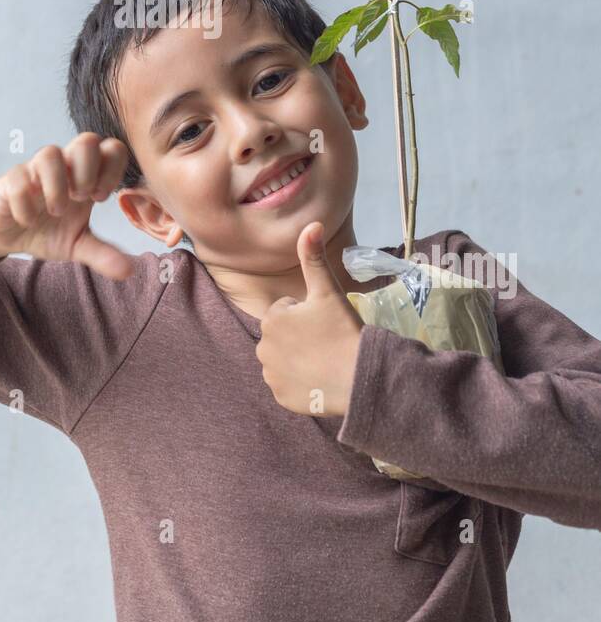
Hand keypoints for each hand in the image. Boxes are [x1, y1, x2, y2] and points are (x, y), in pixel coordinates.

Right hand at [0, 134, 136, 279]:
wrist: (11, 236)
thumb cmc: (49, 231)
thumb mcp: (78, 244)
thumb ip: (103, 253)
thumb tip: (129, 271)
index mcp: (86, 175)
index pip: (112, 148)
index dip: (113, 169)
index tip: (100, 198)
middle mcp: (64, 166)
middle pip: (86, 139)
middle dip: (88, 172)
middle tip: (81, 199)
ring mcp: (36, 170)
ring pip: (50, 153)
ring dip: (57, 186)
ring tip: (56, 211)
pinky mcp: (10, 180)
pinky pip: (19, 179)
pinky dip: (24, 204)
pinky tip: (27, 221)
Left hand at [255, 221, 364, 416]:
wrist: (357, 377)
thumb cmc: (342, 330)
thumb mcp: (328, 291)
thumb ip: (313, 258)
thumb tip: (311, 223)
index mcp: (271, 319)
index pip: (288, 311)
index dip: (309, 315)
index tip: (325, 322)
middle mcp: (262, 348)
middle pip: (284, 335)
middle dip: (300, 336)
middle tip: (327, 341)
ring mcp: (270, 376)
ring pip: (285, 359)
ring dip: (299, 359)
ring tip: (324, 360)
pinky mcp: (280, 398)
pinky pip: (288, 385)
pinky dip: (300, 383)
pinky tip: (319, 380)